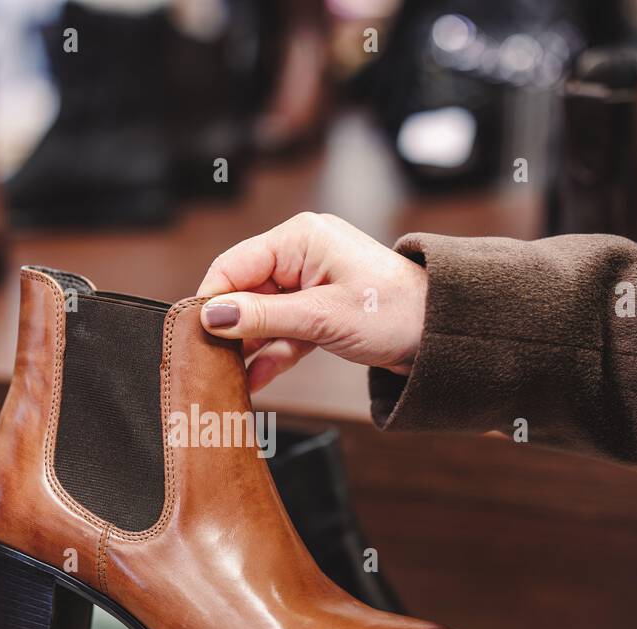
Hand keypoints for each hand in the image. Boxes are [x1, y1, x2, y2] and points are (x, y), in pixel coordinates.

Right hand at [197, 212, 428, 390]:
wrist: (442, 334)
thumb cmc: (394, 313)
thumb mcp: (321, 318)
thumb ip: (263, 318)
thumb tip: (212, 317)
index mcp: (300, 238)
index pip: (234, 265)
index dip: (211, 301)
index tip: (194, 336)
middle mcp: (301, 254)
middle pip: (244, 291)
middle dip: (229, 329)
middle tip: (208, 364)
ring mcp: (310, 282)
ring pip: (262, 315)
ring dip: (249, 348)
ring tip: (229, 380)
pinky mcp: (319, 309)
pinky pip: (283, 330)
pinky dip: (272, 354)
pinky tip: (255, 381)